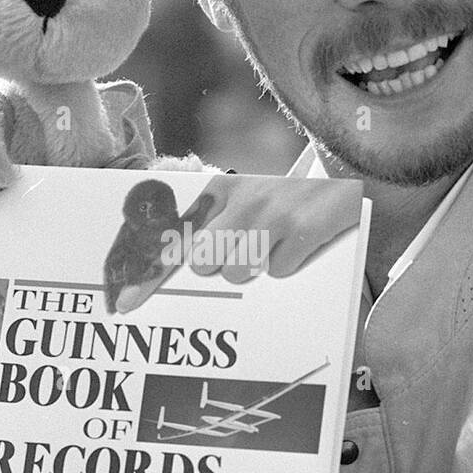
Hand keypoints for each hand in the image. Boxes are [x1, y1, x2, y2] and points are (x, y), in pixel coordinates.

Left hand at [116, 174, 361, 312]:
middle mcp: (243, 198)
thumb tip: (176, 261)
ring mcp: (274, 214)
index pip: (174, 237)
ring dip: (256, 266)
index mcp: (221, 188)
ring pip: (239, 272)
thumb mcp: (246, 196)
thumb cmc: (287, 194)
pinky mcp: (305, 229)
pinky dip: (289, 265)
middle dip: (221, 264)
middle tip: (247, 246)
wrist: (348, 170)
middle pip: (205, 263)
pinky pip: (278, 272)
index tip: (124, 303)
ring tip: (276, 242)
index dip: (148, 275)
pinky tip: (301, 242)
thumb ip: (211, 221)